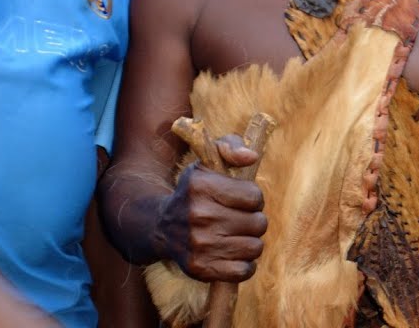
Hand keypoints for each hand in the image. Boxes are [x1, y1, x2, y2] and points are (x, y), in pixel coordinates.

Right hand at [157, 135, 266, 282]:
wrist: (160, 226)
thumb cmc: (194, 191)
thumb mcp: (207, 161)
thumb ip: (232, 147)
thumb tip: (252, 157)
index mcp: (200, 185)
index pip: (254, 196)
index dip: (253, 198)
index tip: (242, 199)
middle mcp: (198, 215)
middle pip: (258, 223)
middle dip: (253, 220)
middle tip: (239, 219)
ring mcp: (198, 245)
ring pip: (254, 247)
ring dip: (251, 242)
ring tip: (236, 236)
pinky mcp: (199, 268)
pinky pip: (243, 271)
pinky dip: (244, 264)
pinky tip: (232, 253)